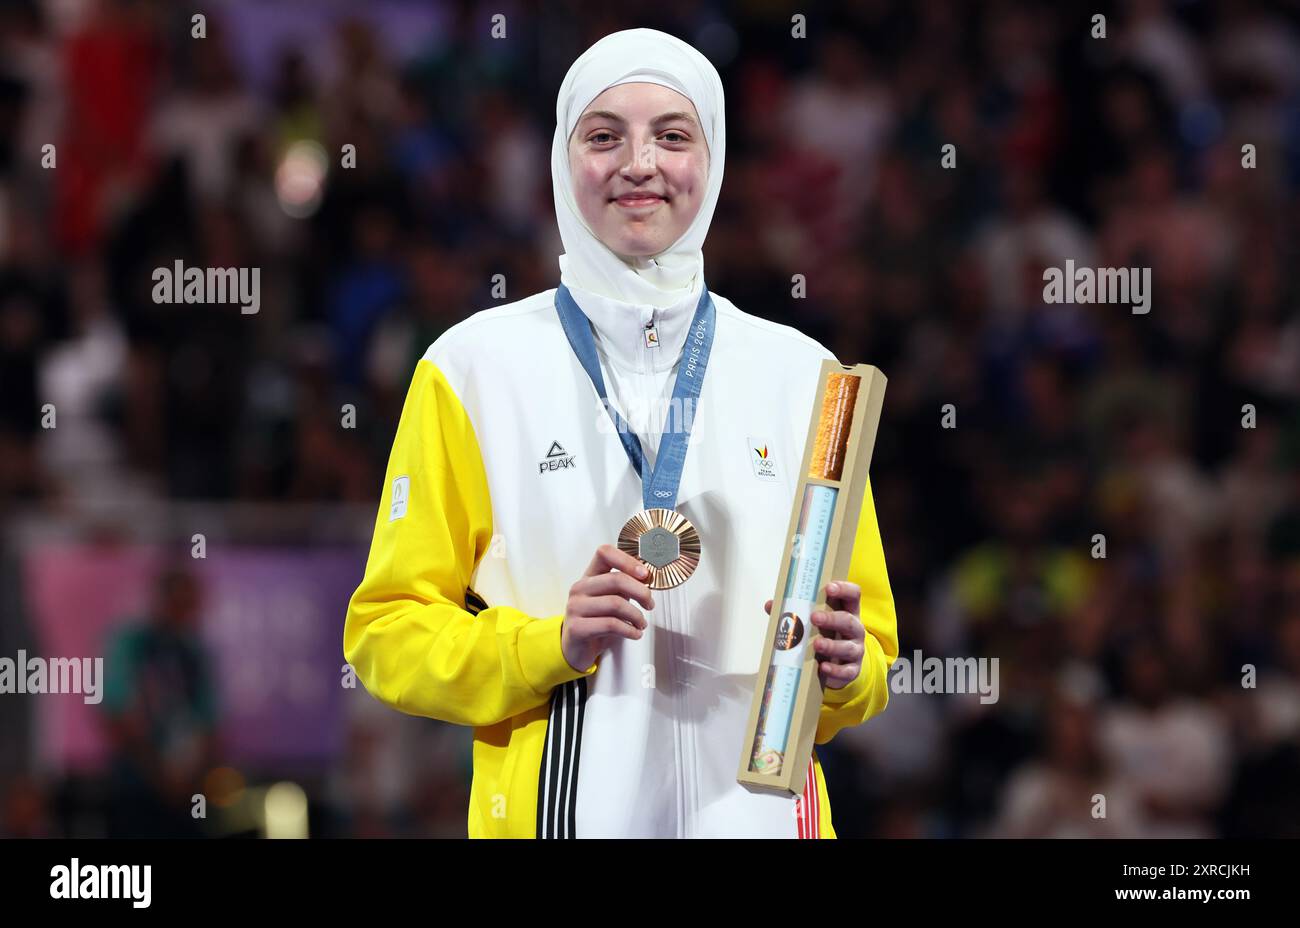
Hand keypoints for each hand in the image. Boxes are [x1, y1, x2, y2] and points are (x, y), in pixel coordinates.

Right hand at [562, 544, 654, 672]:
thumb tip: (647, 578)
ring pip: (616, 603)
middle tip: (650, 604)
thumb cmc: (596, 622)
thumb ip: (624, 587)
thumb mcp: (610, 599)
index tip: (644, 574)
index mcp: (589, 576)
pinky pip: (610, 624)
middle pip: (616, 579)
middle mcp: (580, 588)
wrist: (576, 649)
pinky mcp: (577, 628)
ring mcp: (575, 607)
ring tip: (641, 624)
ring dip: (636, 616)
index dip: (627, 560)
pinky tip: (634, 633)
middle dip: (641, 592)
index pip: (605, 553)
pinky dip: (629, 630)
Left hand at [763, 580, 864, 690]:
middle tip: (814, 617)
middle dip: (832, 619)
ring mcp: (855, 649)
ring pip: (848, 647)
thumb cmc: (823, 635)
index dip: (843, 589)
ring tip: (816, 645)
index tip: (828, 588)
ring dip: (832, 646)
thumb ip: (793, 612)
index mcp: (846, 610)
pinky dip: (835, 670)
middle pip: (848, 621)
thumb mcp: (812, 621)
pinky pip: (847, 671)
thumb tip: (770, 605)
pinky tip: (823, 667)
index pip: (852, 594)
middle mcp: (854, 629)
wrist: (836, 665)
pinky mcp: (853, 670)